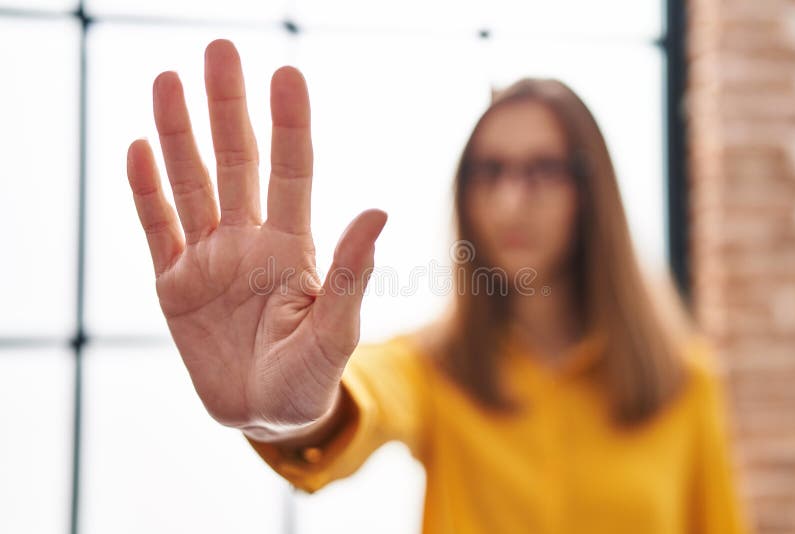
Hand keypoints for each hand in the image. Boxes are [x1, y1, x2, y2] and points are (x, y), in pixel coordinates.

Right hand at [125, 39, 386, 434]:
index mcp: (291, 247)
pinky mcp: (173, 284)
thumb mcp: (334, 330)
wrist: (266, 415)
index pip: (291, 171)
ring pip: (192, 184)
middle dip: (228, 108)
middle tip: (220, 51)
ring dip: (179, 135)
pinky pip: (157, 229)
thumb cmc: (311, 377)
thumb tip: (379, 211)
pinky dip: (146, 192)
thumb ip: (349, 274)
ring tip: (168, 81)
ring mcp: (209, 258)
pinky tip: (139, 149)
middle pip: (237, 162)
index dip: (289, 125)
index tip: (287, 74)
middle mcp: (249, 240)